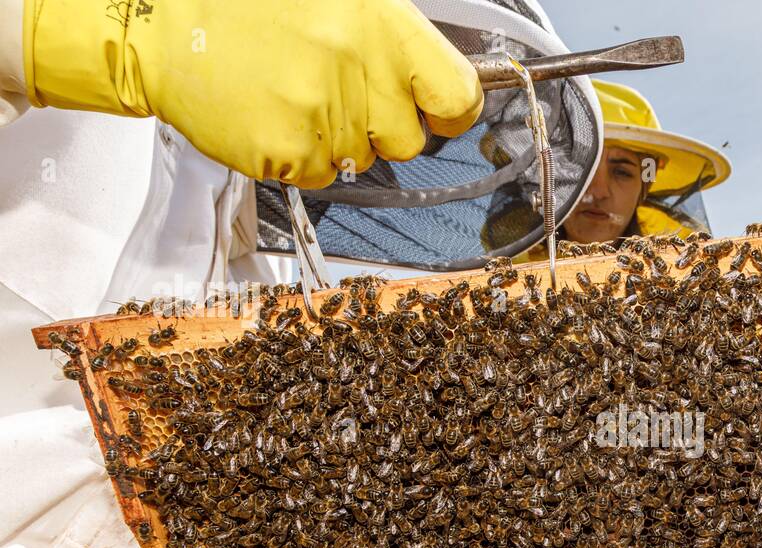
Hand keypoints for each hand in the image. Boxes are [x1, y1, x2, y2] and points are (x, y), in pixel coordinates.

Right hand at [24, 0, 483, 186]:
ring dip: (335, 139)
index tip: (435, 112)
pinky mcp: (289, 151)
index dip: (449, 112)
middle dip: (381, 127)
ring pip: (361, 161)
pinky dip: (298, 155)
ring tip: (293, 93)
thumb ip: (392, 42)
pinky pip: (318, 175)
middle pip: (407, 141)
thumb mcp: (340, 1)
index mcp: (382, 27)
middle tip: (338, 92)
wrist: (163, 20)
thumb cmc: (249, 5)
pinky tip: (271, 114)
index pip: (456, 96)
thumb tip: (437, 87)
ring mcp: (325, 116)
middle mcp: (361, 71)